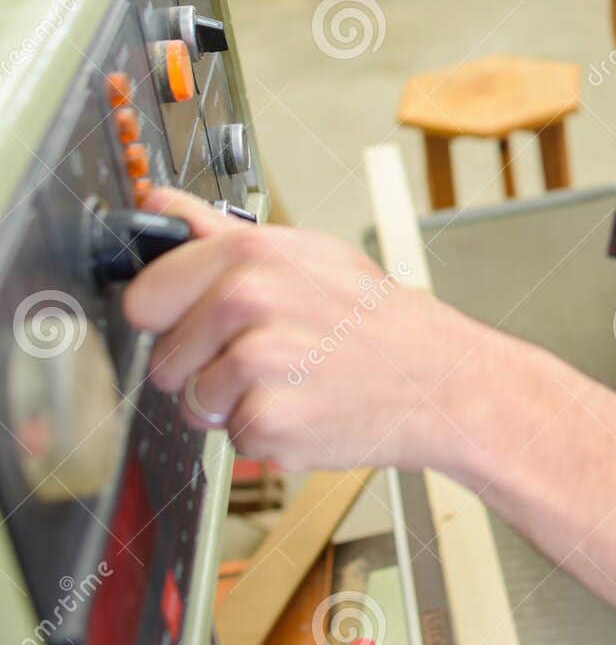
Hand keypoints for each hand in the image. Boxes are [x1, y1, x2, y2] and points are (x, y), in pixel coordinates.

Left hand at [123, 188, 524, 483]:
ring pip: (195, 404)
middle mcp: (249, 301)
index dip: (171, 318)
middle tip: (269, 357)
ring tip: (295, 383)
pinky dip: (268, 435)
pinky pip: (233, 439)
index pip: (145, 297)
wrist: (442, 380)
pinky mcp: (270, 422)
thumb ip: (220, 231)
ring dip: (236, 407)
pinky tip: (310, 408)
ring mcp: (258, 363)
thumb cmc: (378, 321)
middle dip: (206, 369)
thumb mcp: (308, 256)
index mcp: (252, 254)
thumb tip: (158, 205)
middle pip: (165, 360)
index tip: (202, 323)